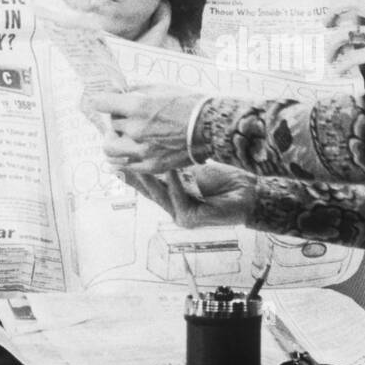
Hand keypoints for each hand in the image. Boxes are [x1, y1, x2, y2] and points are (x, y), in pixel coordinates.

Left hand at [87, 85, 206, 173]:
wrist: (211, 128)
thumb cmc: (189, 104)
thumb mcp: (162, 88)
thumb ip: (137, 90)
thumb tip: (120, 91)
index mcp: (137, 107)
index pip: (101, 103)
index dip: (102, 101)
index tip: (105, 102)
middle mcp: (135, 129)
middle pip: (110, 124)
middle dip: (118, 119)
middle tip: (127, 118)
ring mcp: (142, 150)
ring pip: (109, 148)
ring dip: (113, 141)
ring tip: (121, 139)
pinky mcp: (150, 165)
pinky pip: (124, 166)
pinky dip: (121, 161)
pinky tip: (123, 157)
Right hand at [118, 164, 255, 228]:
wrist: (249, 195)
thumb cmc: (223, 181)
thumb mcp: (194, 171)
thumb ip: (174, 166)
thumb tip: (155, 146)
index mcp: (172, 199)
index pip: (147, 185)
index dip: (131, 173)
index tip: (115, 158)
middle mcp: (173, 209)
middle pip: (148, 190)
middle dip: (133, 174)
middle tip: (119, 156)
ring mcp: (181, 216)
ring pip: (160, 195)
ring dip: (149, 177)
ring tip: (139, 159)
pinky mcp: (192, 218)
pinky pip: (179, 197)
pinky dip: (174, 182)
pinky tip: (169, 169)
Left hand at [322, 0, 364, 85]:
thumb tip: (349, 32)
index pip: (361, 0)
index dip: (341, 2)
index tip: (328, 10)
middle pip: (352, 5)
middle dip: (333, 12)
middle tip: (324, 24)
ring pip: (346, 34)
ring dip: (333, 47)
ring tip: (330, 58)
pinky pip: (350, 57)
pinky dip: (341, 65)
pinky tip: (338, 72)